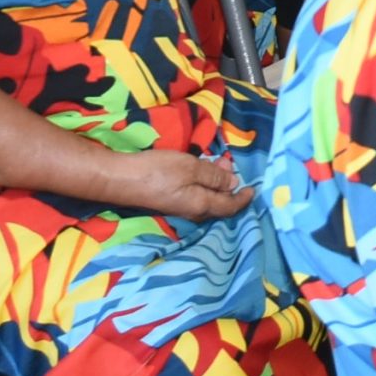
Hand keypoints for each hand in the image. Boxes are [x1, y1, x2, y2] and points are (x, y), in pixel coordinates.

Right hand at [122, 148, 253, 219]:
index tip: (253, 189)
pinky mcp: (169, 201)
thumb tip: (233, 183)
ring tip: (217, 163)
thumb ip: (213, 176)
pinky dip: (203, 184)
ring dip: (215, 183)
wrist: (122, 179)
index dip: (243, 199)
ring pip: (206, 199)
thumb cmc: (158, 172)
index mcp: (202, 206)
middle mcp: (193, 212)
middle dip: (229, 186)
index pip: (230, 207)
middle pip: (219, 204)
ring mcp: (180, 208)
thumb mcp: (190, 168)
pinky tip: (199, 171)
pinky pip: (194, 195)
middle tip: (229, 163)